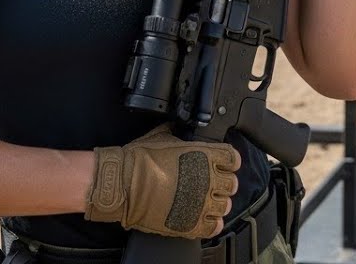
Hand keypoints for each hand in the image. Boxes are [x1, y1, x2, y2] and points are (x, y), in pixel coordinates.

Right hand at [85, 124, 239, 238]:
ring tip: (207, 202)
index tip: (224, 165)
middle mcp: (208, 179)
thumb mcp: (162, 136)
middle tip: (214, 185)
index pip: (233, 159)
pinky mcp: (191, 223)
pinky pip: (213, 227)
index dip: (229, 162)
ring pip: (225, 206)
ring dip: (218, 204)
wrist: (122, 184)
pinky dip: (211, 224)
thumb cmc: (138, 160)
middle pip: (231, 184)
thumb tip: (177, 128)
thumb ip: (178, 135)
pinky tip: (204, 219)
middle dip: (225, 184)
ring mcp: (201, 202)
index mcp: (205, 155)